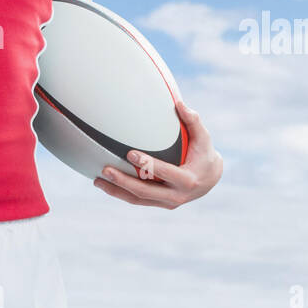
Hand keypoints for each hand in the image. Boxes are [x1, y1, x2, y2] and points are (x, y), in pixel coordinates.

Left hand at [93, 98, 222, 207]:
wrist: (210, 179)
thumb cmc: (204, 152)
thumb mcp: (204, 137)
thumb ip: (193, 121)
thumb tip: (179, 103)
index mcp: (188, 180)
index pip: (165, 173)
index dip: (148, 165)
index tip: (130, 154)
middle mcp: (177, 196)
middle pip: (146, 191)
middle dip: (124, 182)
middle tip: (105, 170)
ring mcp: (167, 202)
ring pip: (138, 200)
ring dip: (117, 191)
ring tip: (97, 181)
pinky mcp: (160, 204)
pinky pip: (138, 201)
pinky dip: (121, 194)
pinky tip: (105, 185)